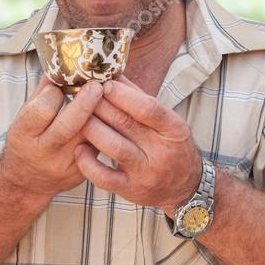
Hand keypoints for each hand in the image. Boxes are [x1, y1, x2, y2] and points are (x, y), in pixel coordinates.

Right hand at [2, 73, 104, 199]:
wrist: (29, 181)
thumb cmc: (28, 140)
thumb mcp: (25, 117)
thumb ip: (42, 92)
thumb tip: (61, 64)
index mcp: (24, 134)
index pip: (41, 110)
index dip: (54, 93)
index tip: (61, 84)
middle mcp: (43, 152)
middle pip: (67, 126)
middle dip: (85, 103)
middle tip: (98, 85)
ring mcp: (64, 166)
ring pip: (89, 138)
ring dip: (101, 115)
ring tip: (109, 97)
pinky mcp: (82, 173)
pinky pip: (98, 148)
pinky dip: (107, 130)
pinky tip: (111, 116)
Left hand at [74, 74, 202, 213]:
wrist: (184, 188)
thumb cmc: (171, 147)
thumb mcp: (167, 122)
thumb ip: (141, 100)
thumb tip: (114, 75)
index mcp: (174, 130)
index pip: (149, 108)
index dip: (124, 95)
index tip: (106, 84)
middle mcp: (161, 152)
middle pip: (127, 124)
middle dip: (101, 106)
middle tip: (83, 94)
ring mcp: (146, 173)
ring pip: (114, 147)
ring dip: (93, 128)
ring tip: (79, 116)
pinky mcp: (130, 189)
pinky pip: (104, 177)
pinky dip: (88, 163)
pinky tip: (79, 148)